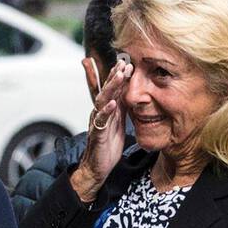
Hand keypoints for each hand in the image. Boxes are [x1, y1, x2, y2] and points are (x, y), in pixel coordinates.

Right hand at [70, 57, 131, 201]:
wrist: (97, 166)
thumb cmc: (107, 144)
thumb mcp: (118, 122)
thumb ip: (122, 107)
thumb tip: (130, 93)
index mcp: (106, 109)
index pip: (109, 88)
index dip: (115, 74)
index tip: (124, 61)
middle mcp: (100, 112)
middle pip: (105, 89)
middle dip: (113, 75)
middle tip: (123, 62)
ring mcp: (97, 122)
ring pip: (102, 100)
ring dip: (111, 87)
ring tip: (119, 75)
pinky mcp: (97, 134)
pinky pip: (101, 121)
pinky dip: (107, 111)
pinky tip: (113, 104)